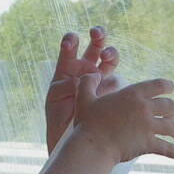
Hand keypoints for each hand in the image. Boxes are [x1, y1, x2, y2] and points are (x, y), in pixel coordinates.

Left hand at [45, 26, 123, 153]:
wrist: (71, 140)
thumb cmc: (58, 118)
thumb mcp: (55, 98)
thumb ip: (65, 85)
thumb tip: (82, 79)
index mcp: (69, 69)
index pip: (71, 48)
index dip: (71, 41)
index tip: (71, 41)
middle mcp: (87, 71)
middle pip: (96, 47)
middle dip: (98, 36)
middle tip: (96, 33)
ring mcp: (102, 81)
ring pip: (110, 61)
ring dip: (110, 53)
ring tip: (106, 56)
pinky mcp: (113, 94)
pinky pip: (118, 83)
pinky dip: (116, 80)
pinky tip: (111, 83)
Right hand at [72, 73, 173, 164]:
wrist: (92, 146)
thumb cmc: (87, 123)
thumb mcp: (84, 98)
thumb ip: (89, 82)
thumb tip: (94, 73)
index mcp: (132, 94)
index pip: (159, 85)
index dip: (168, 86)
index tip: (171, 89)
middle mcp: (144, 108)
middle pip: (170, 106)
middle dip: (173, 111)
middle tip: (172, 116)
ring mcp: (148, 127)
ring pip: (173, 127)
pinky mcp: (148, 144)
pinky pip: (168, 149)